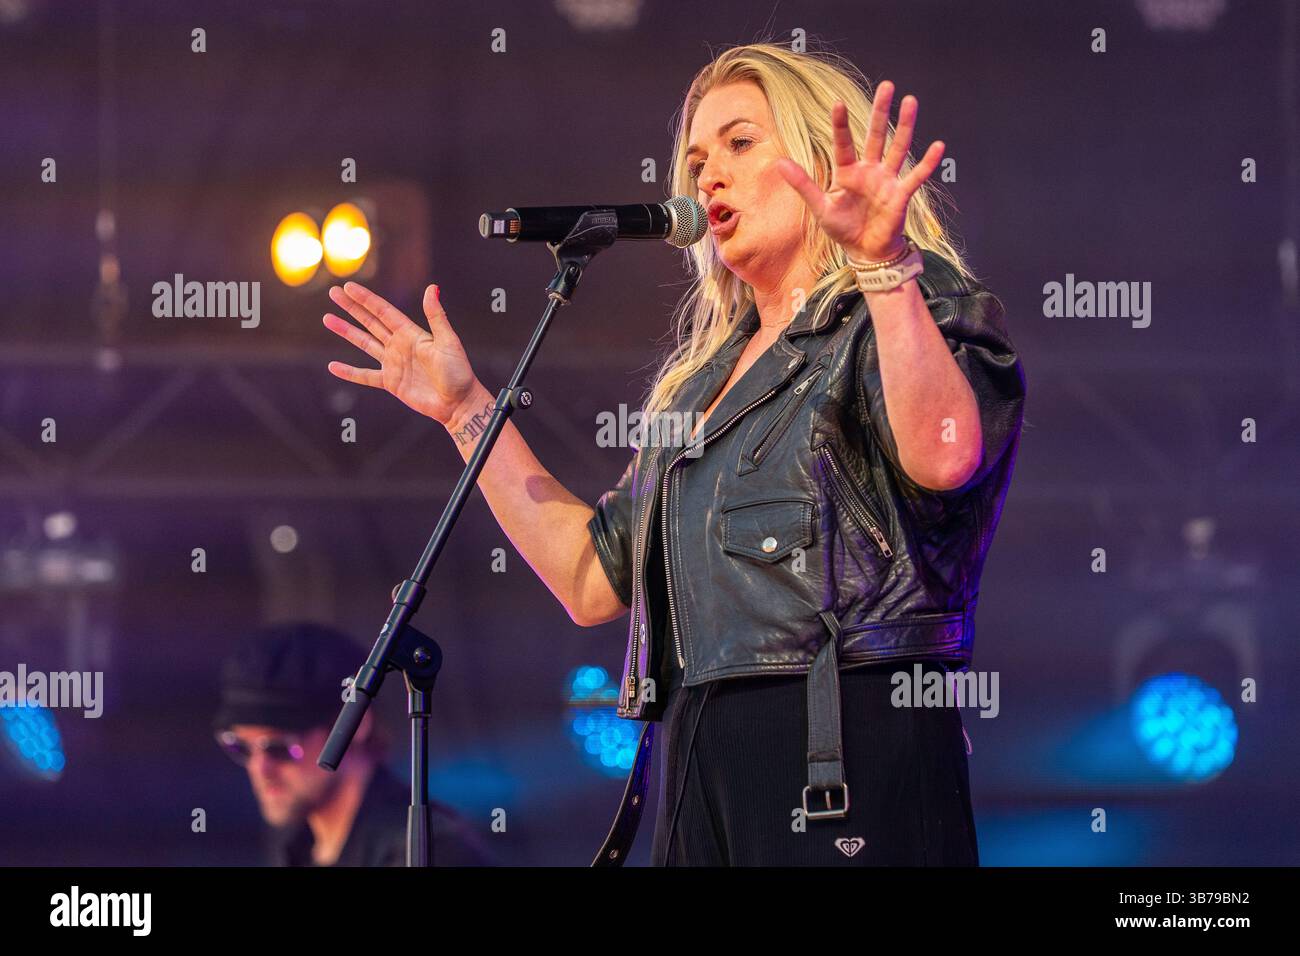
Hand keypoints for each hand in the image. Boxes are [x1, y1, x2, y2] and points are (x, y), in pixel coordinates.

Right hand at [323, 281, 479, 424]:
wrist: (458, 403)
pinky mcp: (391, 383)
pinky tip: (333, 366)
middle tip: (333, 293)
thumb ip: (436, 316)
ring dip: (346, 332)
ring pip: (364, 343)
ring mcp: (393, 364)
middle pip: (370, 322)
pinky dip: (349, 372)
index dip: (366, 300)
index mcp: (411, 333)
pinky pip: (366, 376)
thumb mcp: (448, 341)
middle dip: (351, 308)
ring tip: (328, 319)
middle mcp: (399, 345)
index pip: (384, 312)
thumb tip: (432, 287)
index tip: (349, 287)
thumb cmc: (458, 372)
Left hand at [776, 81, 943, 261]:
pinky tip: (938, 146)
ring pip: (898, 148)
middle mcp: (869, 170)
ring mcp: (887, 180)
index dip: (841, 124)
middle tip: (887, 85)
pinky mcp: (901, 195)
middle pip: (876, 136)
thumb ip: (803, 184)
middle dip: (880, 112)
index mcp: (847, 172)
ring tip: (911, 102)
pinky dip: (927, 163)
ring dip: (905, 126)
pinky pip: (916, 176)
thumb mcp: (819, 208)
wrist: (865, 252)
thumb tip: (778, 163)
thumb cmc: (842, 228)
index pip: (844, 142)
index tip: (837, 103)